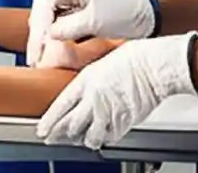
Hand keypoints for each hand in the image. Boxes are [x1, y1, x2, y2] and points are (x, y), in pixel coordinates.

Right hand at [26, 0, 154, 65]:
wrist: (143, 20)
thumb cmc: (124, 15)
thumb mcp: (97, 21)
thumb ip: (70, 27)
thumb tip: (48, 35)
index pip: (45, 0)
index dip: (39, 22)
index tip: (40, 42)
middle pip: (40, 10)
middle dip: (37, 34)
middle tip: (34, 57)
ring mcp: (68, 6)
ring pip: (44, 20)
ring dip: (41, 38)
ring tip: (38, 59)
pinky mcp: (72, 19)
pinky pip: (53, 28)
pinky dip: (49, 41)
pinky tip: (48, 54)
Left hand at [36, 32, 197, 149]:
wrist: (155, 65)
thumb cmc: (134, 58)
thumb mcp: (101, 63)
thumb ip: (89, 81)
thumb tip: (83, 89)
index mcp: (85, 82)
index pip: (60, 107)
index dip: (49, 121)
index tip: (43, 129)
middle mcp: (93, 99)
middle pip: (70, 125)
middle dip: (59, 134)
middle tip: (53, 139)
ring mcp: (108, 112)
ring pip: (88, 136)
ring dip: (83, 139)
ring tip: (81, 138)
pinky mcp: (125, 122)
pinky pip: (109, 138)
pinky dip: (104, 139)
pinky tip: (103, 137)